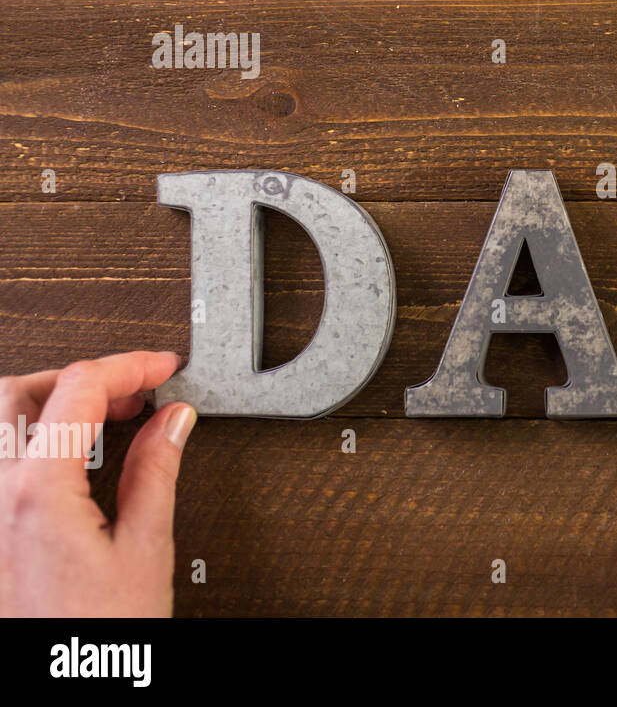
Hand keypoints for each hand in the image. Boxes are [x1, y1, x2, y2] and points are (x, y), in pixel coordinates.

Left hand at [0, 351, 194, 616]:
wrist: (62, 686)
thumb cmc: (92, 640)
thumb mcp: (145, 551)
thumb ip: (156, 471)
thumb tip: (173, 421)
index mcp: (33, 490)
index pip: (79, 387)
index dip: (129, 365)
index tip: (162, 368)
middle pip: (18, 391)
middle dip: (81, 376)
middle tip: (134, 389)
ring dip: (46, 405)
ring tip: (101, 418)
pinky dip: (28, 444)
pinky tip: (65, 459)